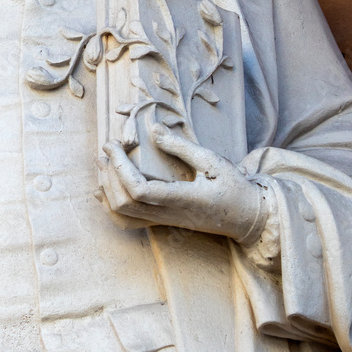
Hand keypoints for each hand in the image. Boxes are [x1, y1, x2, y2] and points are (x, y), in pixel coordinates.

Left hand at [100, 123, 266, 242]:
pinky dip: (111, 205)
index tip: (113, 144)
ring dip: (107, 188)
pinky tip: (105, 188)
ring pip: (122, 215)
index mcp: (182, 198)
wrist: (247, 218)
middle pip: (124, 203)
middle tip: (108, 148)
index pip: (140, 190)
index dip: (120, 167)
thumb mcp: (212, 161)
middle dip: (108, 174)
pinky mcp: (162, 222)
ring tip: (105, 163)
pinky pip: (128, 221)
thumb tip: (152, 129)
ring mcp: (164, 221)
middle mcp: (169, 214)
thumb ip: (180, 147)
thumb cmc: (234, 188)